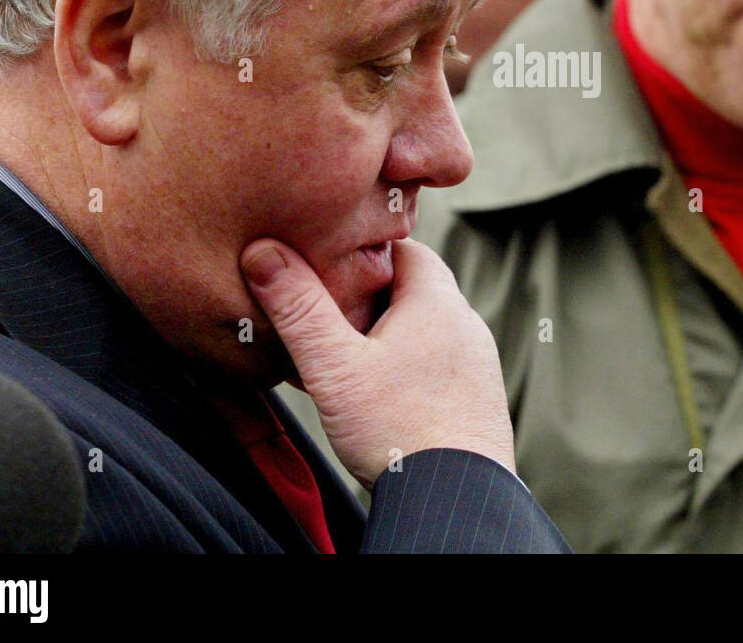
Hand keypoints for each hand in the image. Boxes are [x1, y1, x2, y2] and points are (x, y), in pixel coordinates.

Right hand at [240, 237, 515, 488]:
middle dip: (373, 293)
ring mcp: (477, 362)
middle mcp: (467, 324)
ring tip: (348, 353)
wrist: (458, 497)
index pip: (405, 247)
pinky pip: (440, 363)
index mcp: (438, 301)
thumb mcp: (334, 367)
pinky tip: (381, 390)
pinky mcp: (478, 396)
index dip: (365, 248)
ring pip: (428, 328)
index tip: (330, 260)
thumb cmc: (398, 431)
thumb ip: (299, 310)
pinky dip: (410, 364)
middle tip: (329, 309)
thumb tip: (264, 254)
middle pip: (416, 287)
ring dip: (392, 332)